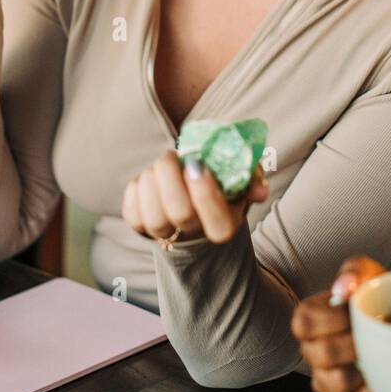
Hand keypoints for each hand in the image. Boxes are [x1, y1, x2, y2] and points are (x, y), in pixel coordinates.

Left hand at [123, 149, 267, 244]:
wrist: (195, 211)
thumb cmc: (222, 190)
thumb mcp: (242, 182)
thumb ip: (253, 179)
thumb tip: (259, 192)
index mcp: (223, 226)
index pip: (216, 222)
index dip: (205, 193)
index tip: (196, 164)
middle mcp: (193, 235)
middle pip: (178, 213)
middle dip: (171, 176)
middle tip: (174, 156)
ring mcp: (164, 235)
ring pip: (151, 215)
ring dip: (152, 180)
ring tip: (161, 166)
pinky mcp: (140, 228)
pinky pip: (131, 211)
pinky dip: (137, 188)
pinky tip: (149, 178)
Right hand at [291, 255, 388, 391]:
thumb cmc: (376, 299)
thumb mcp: (368, 276)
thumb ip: (355, 271)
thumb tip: (345, 285)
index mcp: (310, 318)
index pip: (304, 323)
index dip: (333, 320)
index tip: (356, 312)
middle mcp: (311, 350)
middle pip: (321, 354)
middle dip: (353, 345)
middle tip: (374, 337)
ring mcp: (325, 379)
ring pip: (336, 384)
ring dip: (362, 371)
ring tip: (378, 359)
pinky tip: (382, 379)